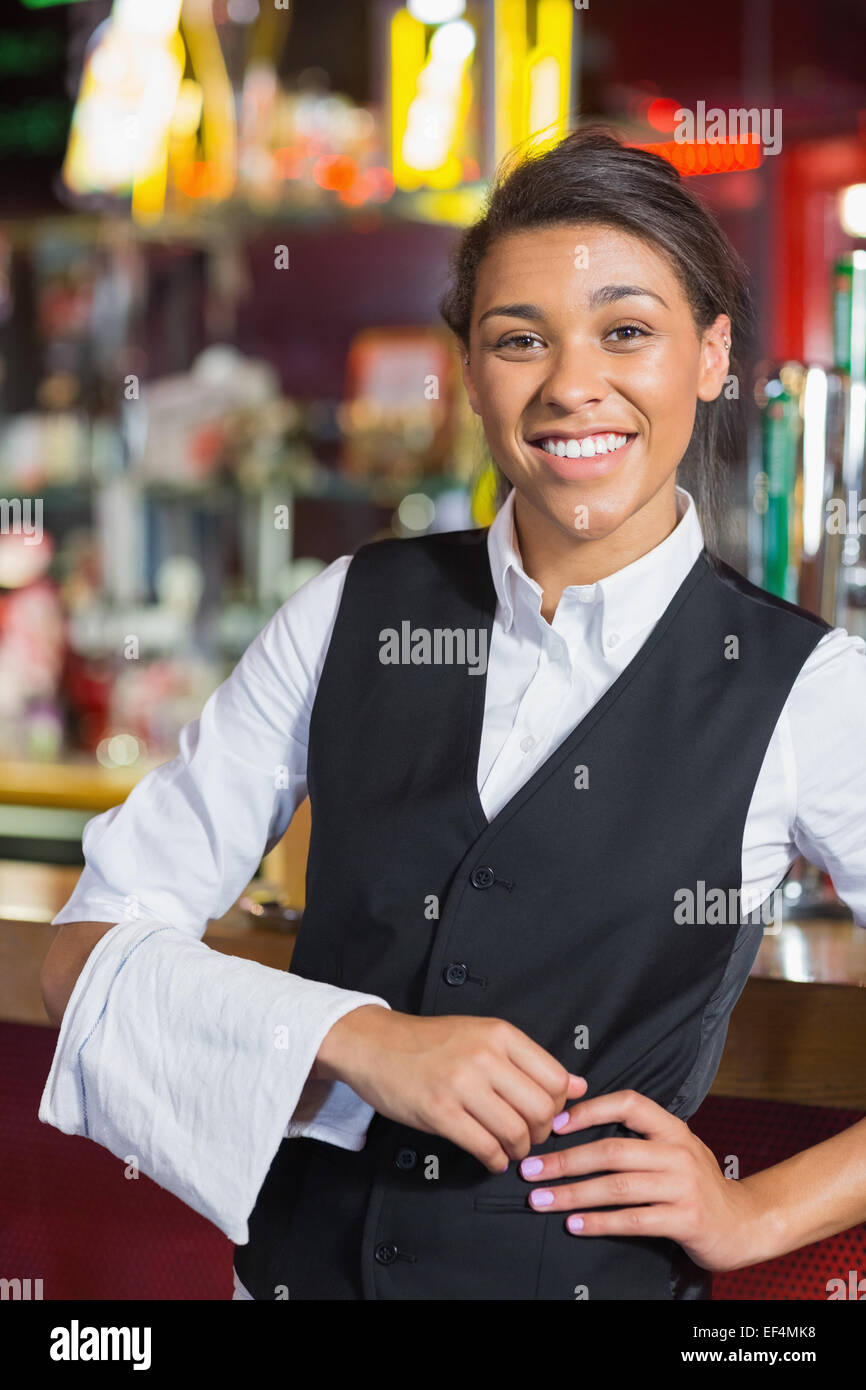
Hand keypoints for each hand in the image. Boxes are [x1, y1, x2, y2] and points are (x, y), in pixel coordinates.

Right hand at [314, 1005, 587, 1173]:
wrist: (374, 1044)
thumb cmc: (429, 1042)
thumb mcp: (482, 1035)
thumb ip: (528, 1060)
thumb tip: (578, 1085)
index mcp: (500, 1034)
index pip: (556, 1078)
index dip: (560, 1105)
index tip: (548, 1114)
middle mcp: (485, 1056)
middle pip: (542, 1109)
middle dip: (542, 1133)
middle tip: (530, 1137)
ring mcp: (461, 1084)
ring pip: (516, 1132)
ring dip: (519, 1150)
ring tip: (509, 1149)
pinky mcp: (439, 1112)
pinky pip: (485, 1147)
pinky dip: (495, 1161)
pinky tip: (491, 1158)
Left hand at [518, 1087, 767, 1272]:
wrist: (744, 1224)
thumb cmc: (698, 1186)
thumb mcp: (675, 1151)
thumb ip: (640, 1140)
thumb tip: (579, 1131)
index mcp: (673, 1129)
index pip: (629, 1104)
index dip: (590, 1110)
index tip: (555, 1124)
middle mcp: (678, 1152)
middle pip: (612, 1151)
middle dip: (565, 1160)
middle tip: (530, 1169)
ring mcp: (683, 1186)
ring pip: (617, 1186)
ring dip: (573, 1194)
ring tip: (541, 1200)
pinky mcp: (686, 1220)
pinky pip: (633, 1219)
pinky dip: (600, 1222)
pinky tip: (575, 1225)